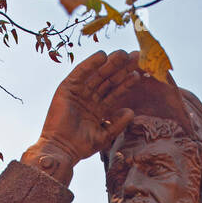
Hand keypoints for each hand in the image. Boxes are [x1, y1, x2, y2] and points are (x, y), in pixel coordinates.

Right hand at [37, 50, 139, 166]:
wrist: (62, 149)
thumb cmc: (81, 146)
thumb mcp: (105, 135)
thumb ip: (118, 124)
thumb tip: (131, 111)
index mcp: (98, 109)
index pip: (115, 92)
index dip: (126, 83)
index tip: (139, 73)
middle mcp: (89, 98)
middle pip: (108, 80)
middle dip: (121, 68)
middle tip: (135, 56)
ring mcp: (78, 92)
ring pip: (97, 74)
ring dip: (109, 63)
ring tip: (123, 54)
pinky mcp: (67, 88)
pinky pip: (80, 73)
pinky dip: (90, 64)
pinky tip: (102, 56)